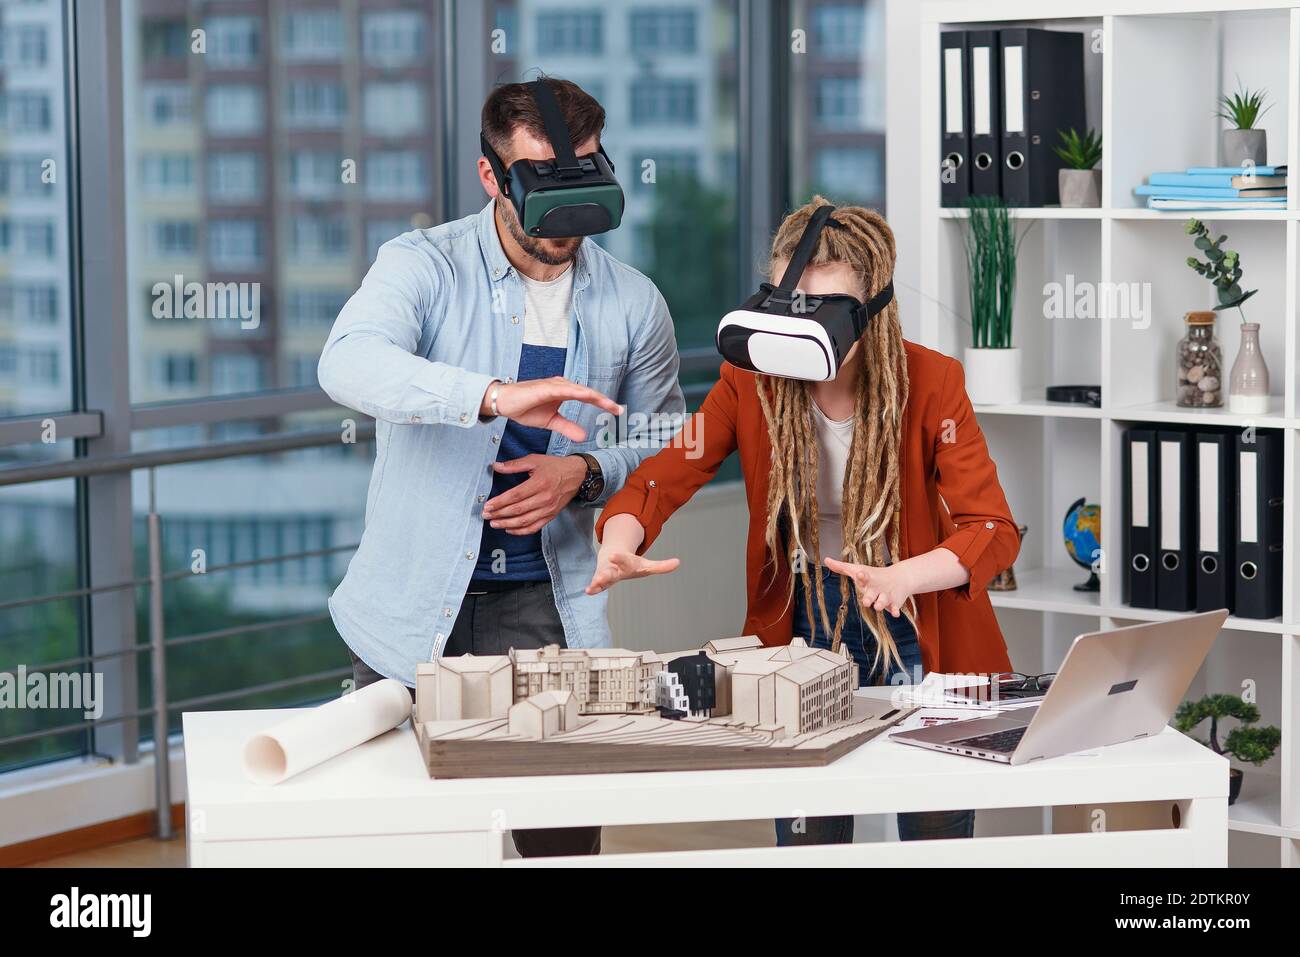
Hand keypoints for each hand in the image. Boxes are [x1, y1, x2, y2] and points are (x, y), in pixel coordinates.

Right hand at [481, 377, 621, 441]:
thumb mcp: (551, 422)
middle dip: (604, 401)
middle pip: (587, 392)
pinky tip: (587, 396)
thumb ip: (567, 427)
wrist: (504, 403)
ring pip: (579, 389)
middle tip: (619, 410)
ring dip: (594, 396)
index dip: (603, 404)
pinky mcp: (545, 388)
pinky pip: (563, 389)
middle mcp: (562, 386)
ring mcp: (554, 385)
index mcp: (564, 392)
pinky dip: (576, 392)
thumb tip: (584, 436)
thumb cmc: (526, 408)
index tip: (617, 412)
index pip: (588, 398)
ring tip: (608, 404)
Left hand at [482, 455, 585, 535]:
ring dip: (507, 524)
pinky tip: (509, 529)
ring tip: (494, 524)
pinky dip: (521, 531)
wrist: (577, 475)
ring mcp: (548, 509)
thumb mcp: (534, 460)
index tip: (488, 505)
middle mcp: (544, 498)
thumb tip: (495, 466)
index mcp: (539, 483)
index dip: (500, 502)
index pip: (516, 495)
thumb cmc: (554, 466)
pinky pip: (534, 527)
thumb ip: (514, 465)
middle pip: (518, 510)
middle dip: (499, 514)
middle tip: (486, 515)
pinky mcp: (551, 516)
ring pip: (525, 521)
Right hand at [585, 548, 679, 594]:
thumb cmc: (631, 564)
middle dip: (606, 573)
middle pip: (611, 570)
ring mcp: (606, 574)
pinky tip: (588, 591)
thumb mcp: (646, 565)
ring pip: (601, 578)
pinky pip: (596, 585)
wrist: (611, 556)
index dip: (619, 558)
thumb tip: (678, 562)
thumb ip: (661, 566)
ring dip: (597, 582)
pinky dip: (593, 588)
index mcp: (626, 563)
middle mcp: (615, 568)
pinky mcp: (600, 580)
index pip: (624, 560)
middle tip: (601, 575)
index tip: (613, 556)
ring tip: (591, 588)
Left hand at [823, 557, 914, 617]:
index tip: (859, 574)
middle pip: (871, 593)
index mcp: (867, 579)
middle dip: (868, 597)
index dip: (861, 576)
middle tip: (865, 601)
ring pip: (883, 601)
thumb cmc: (873, 576)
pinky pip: (895, 608)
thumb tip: (826, 559)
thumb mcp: (858, 570)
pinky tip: (895, 614)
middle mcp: (876, 587)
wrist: (900, 578)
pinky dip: (895, 611)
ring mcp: (886, 595)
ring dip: (880, 604)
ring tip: (877, 607)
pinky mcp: (895, 602)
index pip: (863, 576)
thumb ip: (841, 567)